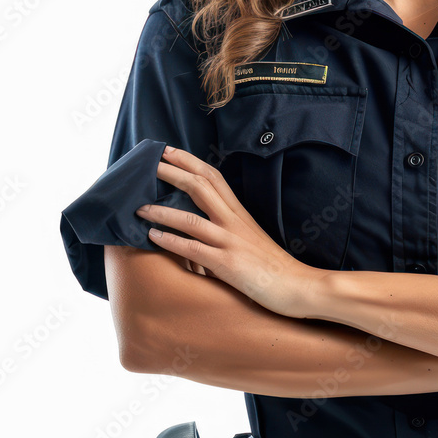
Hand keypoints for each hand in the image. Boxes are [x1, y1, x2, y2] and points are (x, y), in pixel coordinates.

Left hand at [134, 145, 327, 318]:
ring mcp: (231, 242)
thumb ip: (228, 228)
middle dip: (173, 172)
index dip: (190, 162)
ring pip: (192, 218)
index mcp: (240, 213)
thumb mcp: (250, 238)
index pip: (214, 177)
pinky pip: (194, 249)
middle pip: (201, 187)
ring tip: (139, 206)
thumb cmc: (273, 266)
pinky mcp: (228, 265)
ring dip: (162, 210)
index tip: (168, 151)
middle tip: (149, 163)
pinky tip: (153, 237)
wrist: (298, 286)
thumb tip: (201, 227)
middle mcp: (234, 222)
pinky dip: (171, 241)